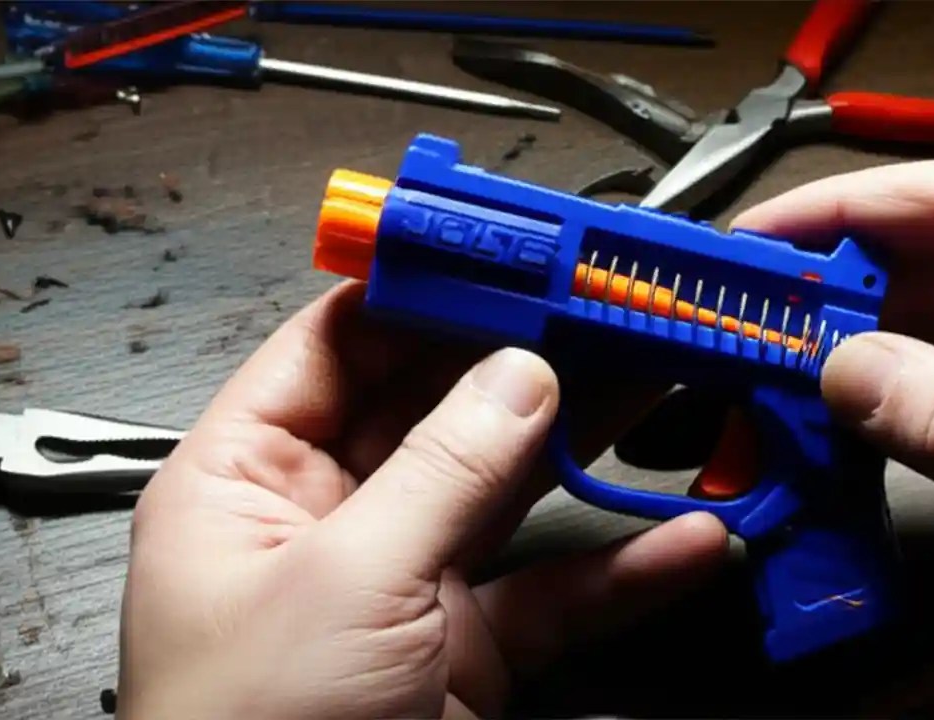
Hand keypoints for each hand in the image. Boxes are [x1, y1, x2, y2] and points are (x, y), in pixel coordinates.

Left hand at [116, 281, 727, 718]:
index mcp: (246, 477)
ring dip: (590, 442)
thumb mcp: (345, 584)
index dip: (426, 288)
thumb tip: (518, 373)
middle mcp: (324, 517)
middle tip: (615, 307)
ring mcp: (400, 583)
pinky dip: (620, 572)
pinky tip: (687, 543)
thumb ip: (442, 471)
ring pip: (505, 489)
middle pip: (436, 405)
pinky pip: (549, 593)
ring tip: (670, 380)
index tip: (516, 251)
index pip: (339, 342)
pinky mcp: (462, 651)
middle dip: (530, 357)